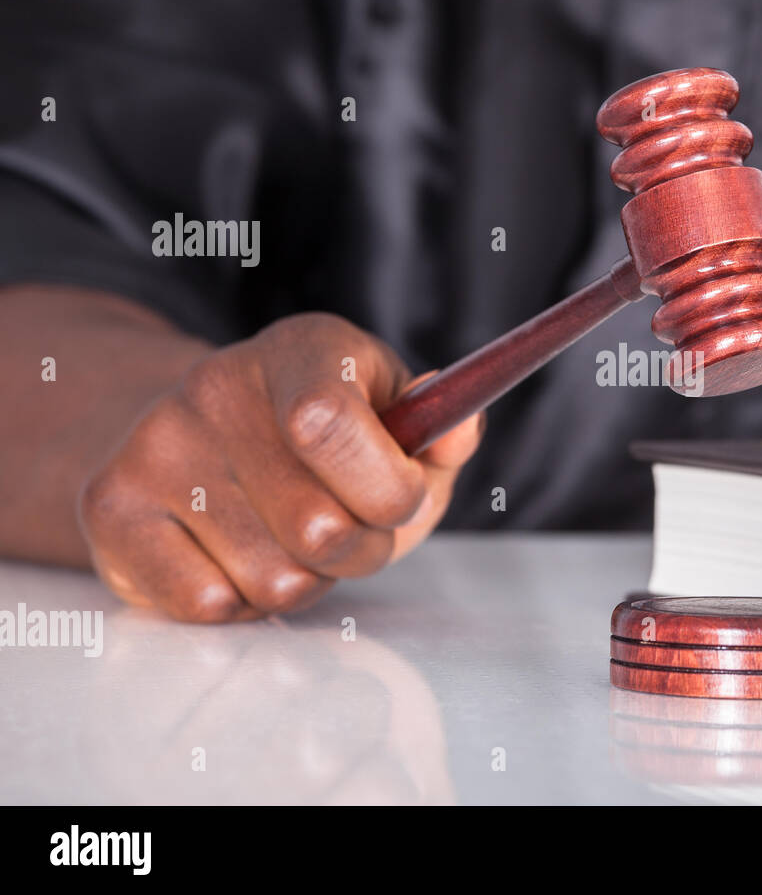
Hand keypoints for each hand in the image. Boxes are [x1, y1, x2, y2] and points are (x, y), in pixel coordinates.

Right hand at [77, 312, 482, 621]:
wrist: (200, 439)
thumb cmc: (329, 449)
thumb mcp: (401, 430)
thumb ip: (443, 437)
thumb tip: (459, 429)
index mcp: (305, 350)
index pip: (331, 424)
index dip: (385, 489)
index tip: (399, 498)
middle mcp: (218, 384)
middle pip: (320, 528)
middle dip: (359, 551)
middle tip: (347, 529)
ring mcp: (156, 443)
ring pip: (272, 578)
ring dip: (302, 582)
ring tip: (288, 540)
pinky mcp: (111, 506)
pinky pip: (208, 603)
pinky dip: (240, 602)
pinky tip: (236, 558)